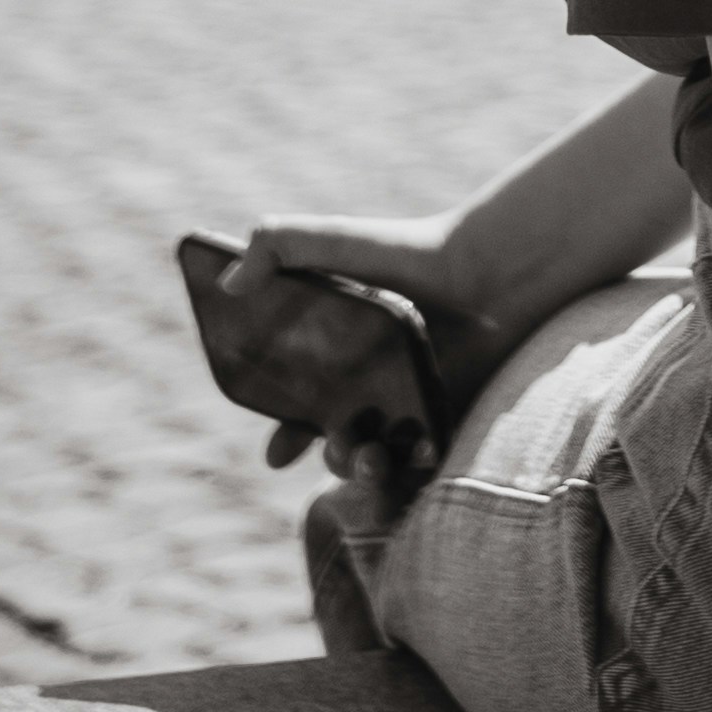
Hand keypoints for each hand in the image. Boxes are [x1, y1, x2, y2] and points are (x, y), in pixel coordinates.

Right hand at [181, 224, 503, 469]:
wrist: (481, 270)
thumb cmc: (406, 252)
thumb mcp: (331, 238)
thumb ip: (274, 244)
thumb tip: (229, 284)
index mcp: (338, 360)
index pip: (300, 414)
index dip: (286, 437)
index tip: (276, 454)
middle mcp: (372, 392)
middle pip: (339, 447)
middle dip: (333, 458)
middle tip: (342, 443)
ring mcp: (411, 411)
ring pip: (379, 466)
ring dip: (366, 472)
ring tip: (373, 455)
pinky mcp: (448, 425)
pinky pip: (426, 469)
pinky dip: (414, 472)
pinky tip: (413, 454)